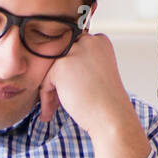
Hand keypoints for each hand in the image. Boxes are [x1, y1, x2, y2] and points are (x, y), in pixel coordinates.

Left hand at [38, 23, 135, 139]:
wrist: (112, 115)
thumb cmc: (106, 102)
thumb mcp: (96, 75)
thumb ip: (80, 66)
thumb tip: (56, 71)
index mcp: (100, 41)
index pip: (73, 52)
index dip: (69, 73)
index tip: (70, 91)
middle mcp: (88, 41)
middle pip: (61, 59)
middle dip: (57, 82)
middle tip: (57, 103)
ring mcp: (75, 51)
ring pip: (51, 70)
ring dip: (50, 92)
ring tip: (51, 110)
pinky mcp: (62, 65)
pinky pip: (45, 82)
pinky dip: (47, 99)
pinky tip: (50, 113)